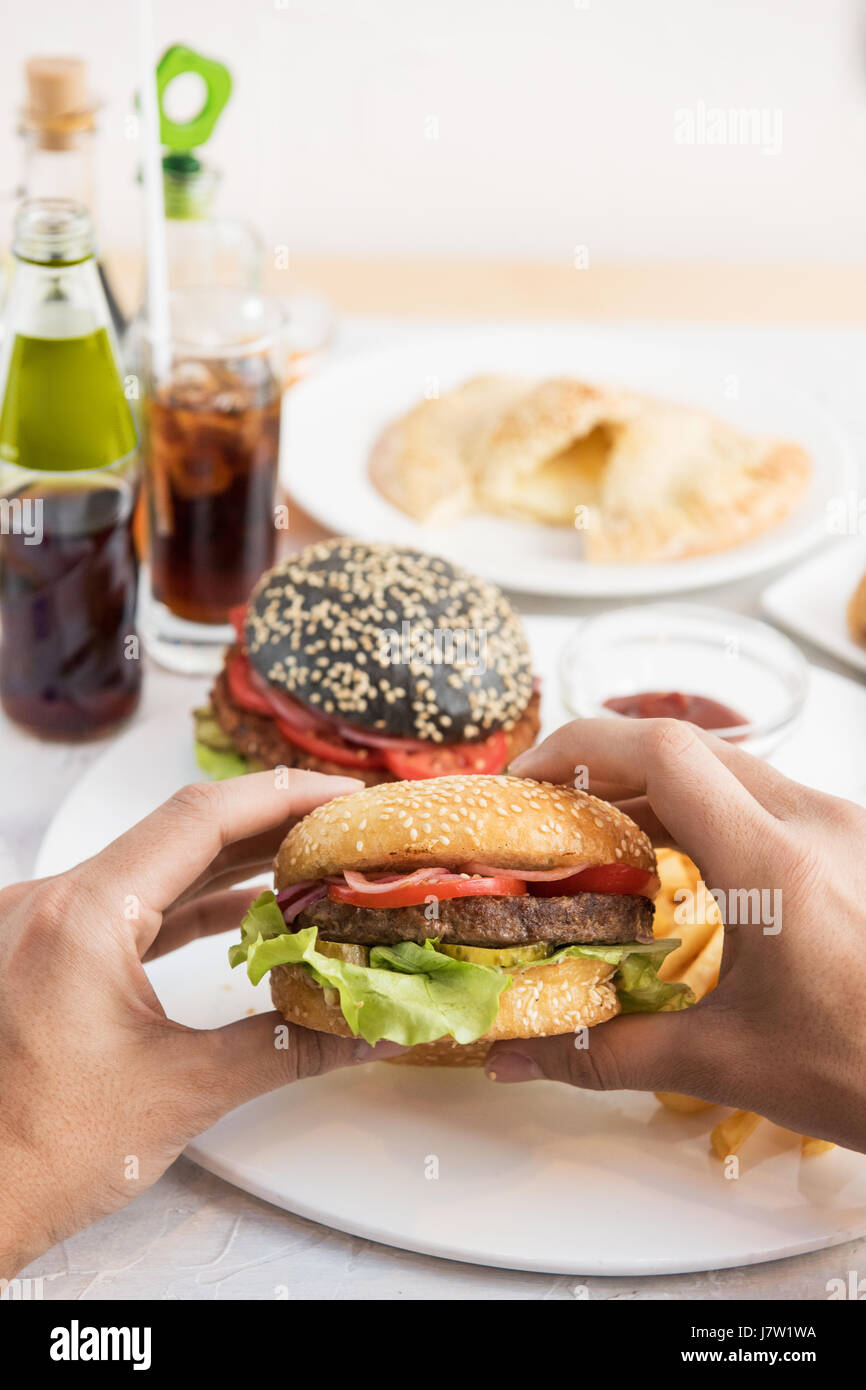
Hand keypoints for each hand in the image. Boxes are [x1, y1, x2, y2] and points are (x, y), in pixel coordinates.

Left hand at [0, 769, 401, 1278]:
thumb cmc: (40, 1153)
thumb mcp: (182, 1092)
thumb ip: (285, 1049)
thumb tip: (369, 1033)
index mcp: (84, 915)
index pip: (200, 819)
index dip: (283, 796)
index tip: (346, 795)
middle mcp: (53, 901)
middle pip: (181, 831)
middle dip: (269, 823)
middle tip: (343, 825)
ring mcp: (42, 923)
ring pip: (156, 866)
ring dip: (234, 862)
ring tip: (311, 861)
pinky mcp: (44, 953)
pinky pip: (131, 904)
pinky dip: (192, 903)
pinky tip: (248, 910)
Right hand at [487, 719, 865, 1154]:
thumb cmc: (865, 1070)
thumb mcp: (729, 1062)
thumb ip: (609, 1053)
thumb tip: (516, 1056)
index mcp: (777, 864)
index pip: (666, 754)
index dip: (580, 749)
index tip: (525, 782)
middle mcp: (816, 823)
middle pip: (689, 749)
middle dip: (605, 769)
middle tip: (550, 815)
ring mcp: (846, 826)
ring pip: (731, 769)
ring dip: (656, 790)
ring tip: (602, 844)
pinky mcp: (858, 843)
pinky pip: (766, 798)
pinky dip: (706, 812)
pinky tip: (683, 868)